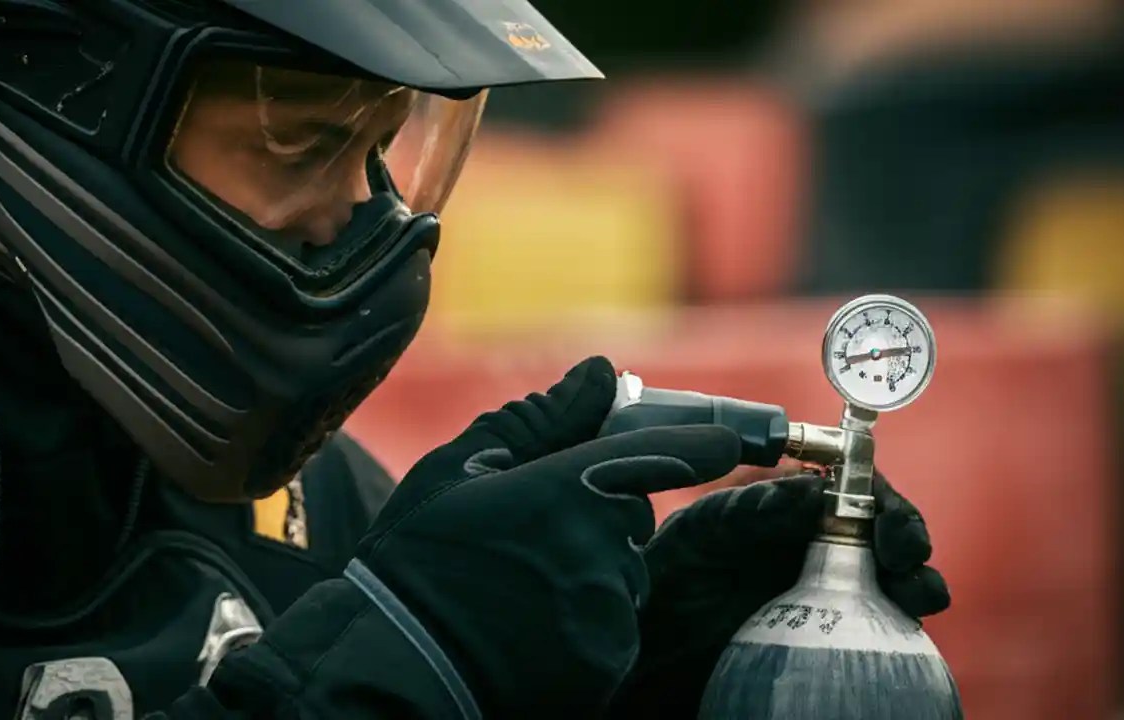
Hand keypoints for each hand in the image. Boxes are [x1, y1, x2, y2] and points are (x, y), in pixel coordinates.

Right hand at [354, 356, 744, 715]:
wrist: (395, 662)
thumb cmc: (417, 557)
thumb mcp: (457, 470)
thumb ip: (540, 419)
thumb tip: (599, 373)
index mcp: (567, 486)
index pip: (667, 453)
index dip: (705, 446)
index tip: (728, 445)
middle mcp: (601, 544)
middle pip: (631, 515)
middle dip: (598, 515)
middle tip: (532, 535)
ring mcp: (609, 608)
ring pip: (623, 573)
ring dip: (591, 571)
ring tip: (520, 589)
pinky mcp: (609, 661)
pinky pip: (616, 625)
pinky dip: (586, 623)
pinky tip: (531, 626)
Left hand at [606, 473, 950, 717]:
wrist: (651, 653)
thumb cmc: (667, 581)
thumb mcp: (699, 535)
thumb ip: (748, 510)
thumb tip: (813, 490)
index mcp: (783, 509)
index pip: (847, 485)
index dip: (875, 492)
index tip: (883, 515)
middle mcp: (812, 545)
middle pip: (881, 529)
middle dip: (905, 534)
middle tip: (904, 555)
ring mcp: (824, 592)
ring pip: (891, 577)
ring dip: (916, 579)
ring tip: (918, 594)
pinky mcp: (828, 635)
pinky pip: (878, 625)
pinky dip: (901, 623)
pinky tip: (904, 626)